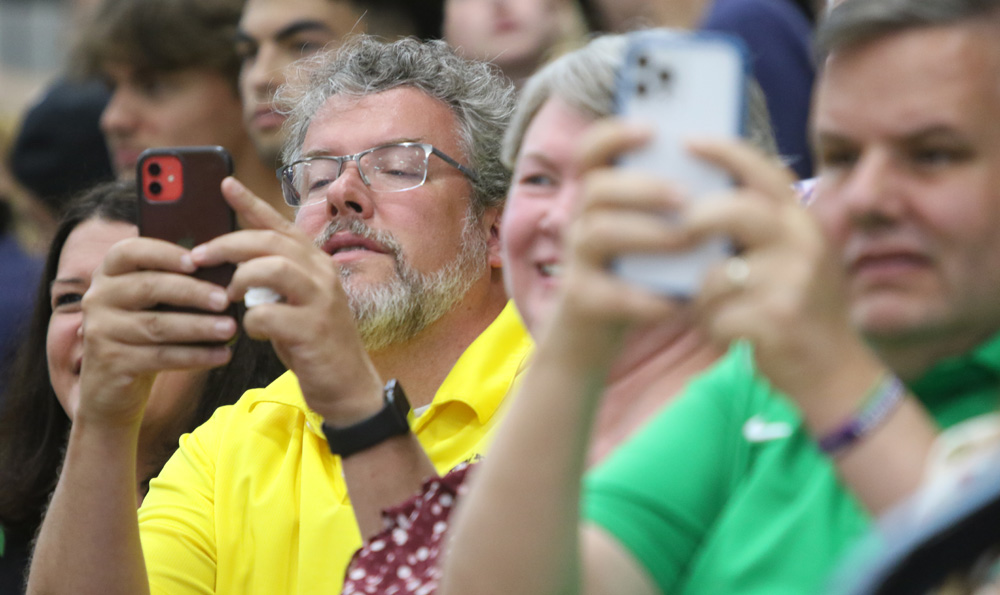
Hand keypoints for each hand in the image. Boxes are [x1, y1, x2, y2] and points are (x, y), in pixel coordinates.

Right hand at [78, 238, 235, 427]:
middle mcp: (99, 298)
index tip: (197, 262)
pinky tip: (221, 355)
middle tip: (226, 300)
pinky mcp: (110, 362)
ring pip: (157, 325)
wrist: (110, 387)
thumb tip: (226, 276)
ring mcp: (100, 331)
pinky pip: (160, 357)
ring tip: (230, 329)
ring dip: (198, 326)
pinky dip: (195, 356)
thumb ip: (174, 285)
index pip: (130, 252)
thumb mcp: (151, 305)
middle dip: (192, 292)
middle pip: (149, 287)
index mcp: (109, 274)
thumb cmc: (142, 335)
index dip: (163, 253)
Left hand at [191, 178, 383, 423]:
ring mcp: (321, 300)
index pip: (280, 225)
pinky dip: (250, 323)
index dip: (250, 203)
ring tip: (229, 297)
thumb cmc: (314, 344)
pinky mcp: (313, 329)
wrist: (348, 386)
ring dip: (240, 281)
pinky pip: (267, 314)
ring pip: (271, 268)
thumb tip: (233, 264)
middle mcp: (323, 273)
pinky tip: (255, 332)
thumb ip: (274, 280)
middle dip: (227, 244)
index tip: (224, 183)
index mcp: (316, 263)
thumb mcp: (296, 303)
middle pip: (269, 241)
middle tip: (197, 257)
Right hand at [537, 120, 685, 365]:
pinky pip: (608, 292)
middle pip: (596, 188)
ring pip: (596, 232)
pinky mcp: (582, 301)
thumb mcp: (651, 237)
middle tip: (685, 197)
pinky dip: (645, 297)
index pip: (590, 152)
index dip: (615, 134)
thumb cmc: (636, 280)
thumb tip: (728, 175)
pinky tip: (676, 301)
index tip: (652, 129)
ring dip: (646, 233)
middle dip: (643, 187)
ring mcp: (576, 262)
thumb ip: (676, 206)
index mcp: (598, 201)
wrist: (593, 340)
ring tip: (685, 242)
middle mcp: (578, 224)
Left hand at [680, 139, 863, 400]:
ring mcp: (790, 284)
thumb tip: (701, 194)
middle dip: (695, 220)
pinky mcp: (772, 322)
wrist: (835, 373)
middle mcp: (803, 246)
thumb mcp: (797, 256)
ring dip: (701, 294)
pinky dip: (709, 325)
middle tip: (682, 233)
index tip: (687, 141)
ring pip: (713, 273)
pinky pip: (713, 314)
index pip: (762, 171)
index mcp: (804, 222)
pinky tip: (727, 331)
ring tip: (718, 307)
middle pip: (732, 211)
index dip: (723, 151)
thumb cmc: (802, 309)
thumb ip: (762, 225)